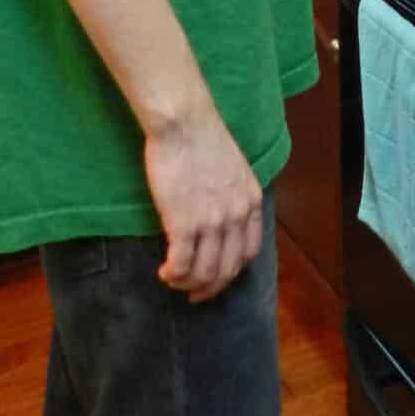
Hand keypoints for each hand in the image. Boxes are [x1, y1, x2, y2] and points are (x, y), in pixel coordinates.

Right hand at [142, 94, 263, 304]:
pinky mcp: (184, 224)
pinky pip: (181, 265)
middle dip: (210, 287)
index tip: (217, 277)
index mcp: (251, 201)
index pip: (249, 252)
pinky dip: (173, 275)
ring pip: (205, 272)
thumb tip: (221, 218)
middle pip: (228, 269)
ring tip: (173, 280)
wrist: (183, 122)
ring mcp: (212, 222)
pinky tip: (164, 272)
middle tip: (193, 293)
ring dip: (188, 284)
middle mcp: (237, 216)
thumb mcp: (234, 168)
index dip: (232, 271)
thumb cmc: (201, 138)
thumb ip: (233, 195)